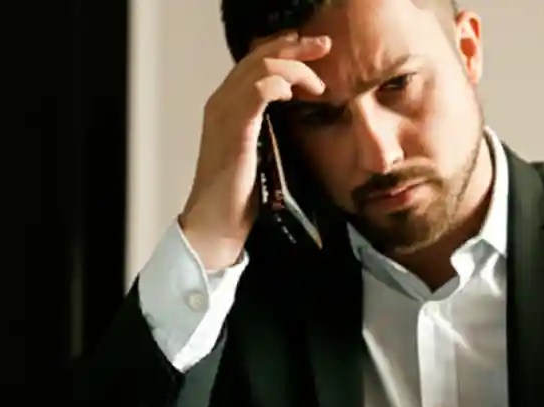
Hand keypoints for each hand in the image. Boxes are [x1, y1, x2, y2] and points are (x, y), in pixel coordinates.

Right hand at [178, 32, 331, 270]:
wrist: (218, 224)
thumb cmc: (241, 195)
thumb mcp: (261, 151)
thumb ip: (273, 127)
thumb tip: (304, 115)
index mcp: (227, 105)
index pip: (255, 62)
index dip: (285, 49)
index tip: (316, 50)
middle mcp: (221, 102)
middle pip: (258, 56)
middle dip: (295, 46)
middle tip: (325, 45)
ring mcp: (224, 114)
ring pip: (261, 68)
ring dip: (295, 68)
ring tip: (318, 85)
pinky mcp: (234, 130)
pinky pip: (258, 92)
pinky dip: (281, 85)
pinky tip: (297, 94)